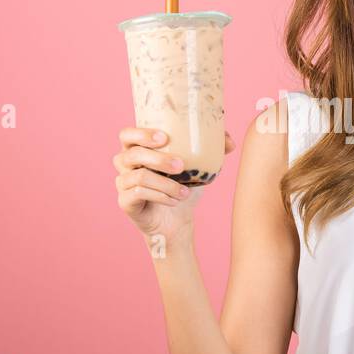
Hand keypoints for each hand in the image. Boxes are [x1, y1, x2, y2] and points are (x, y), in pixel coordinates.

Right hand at [113, 127, 236, 245]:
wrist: (178, 219)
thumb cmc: (183, 184)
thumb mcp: (199, 165)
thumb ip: (213, 148)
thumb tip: (231, 141)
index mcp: (138, 148)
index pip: (128, 134)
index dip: (142, 133)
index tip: (165, 138)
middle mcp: (125, 163)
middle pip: (132, 154)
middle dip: (158, 158)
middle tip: (181, 166)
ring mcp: (122, 183)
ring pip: (139, 176)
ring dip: (166, 183)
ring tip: (184, 191)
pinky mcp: (125, 201)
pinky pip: (138, 194)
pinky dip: (161, 196)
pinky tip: (175, 201)